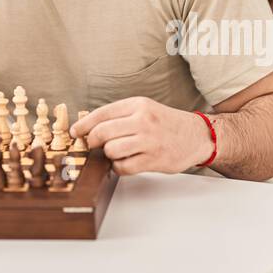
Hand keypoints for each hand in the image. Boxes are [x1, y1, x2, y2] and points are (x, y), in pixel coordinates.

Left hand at [71, 97, 212, 175]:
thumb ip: (121, 116)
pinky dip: (119, 167)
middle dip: (93, 142)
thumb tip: (90, 127)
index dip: (83, 125)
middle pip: (102, 133)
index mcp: (138, 105)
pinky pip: (123, 167)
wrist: (197, 136)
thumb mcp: (145, 110)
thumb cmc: (167, 124)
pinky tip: (126, 162)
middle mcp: (143, 121)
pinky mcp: (153, 160)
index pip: (102, 114)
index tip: (76, 132)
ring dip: (109, 155)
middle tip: (94, 145)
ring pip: (111, 150)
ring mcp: (149, 141)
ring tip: (117, 153)